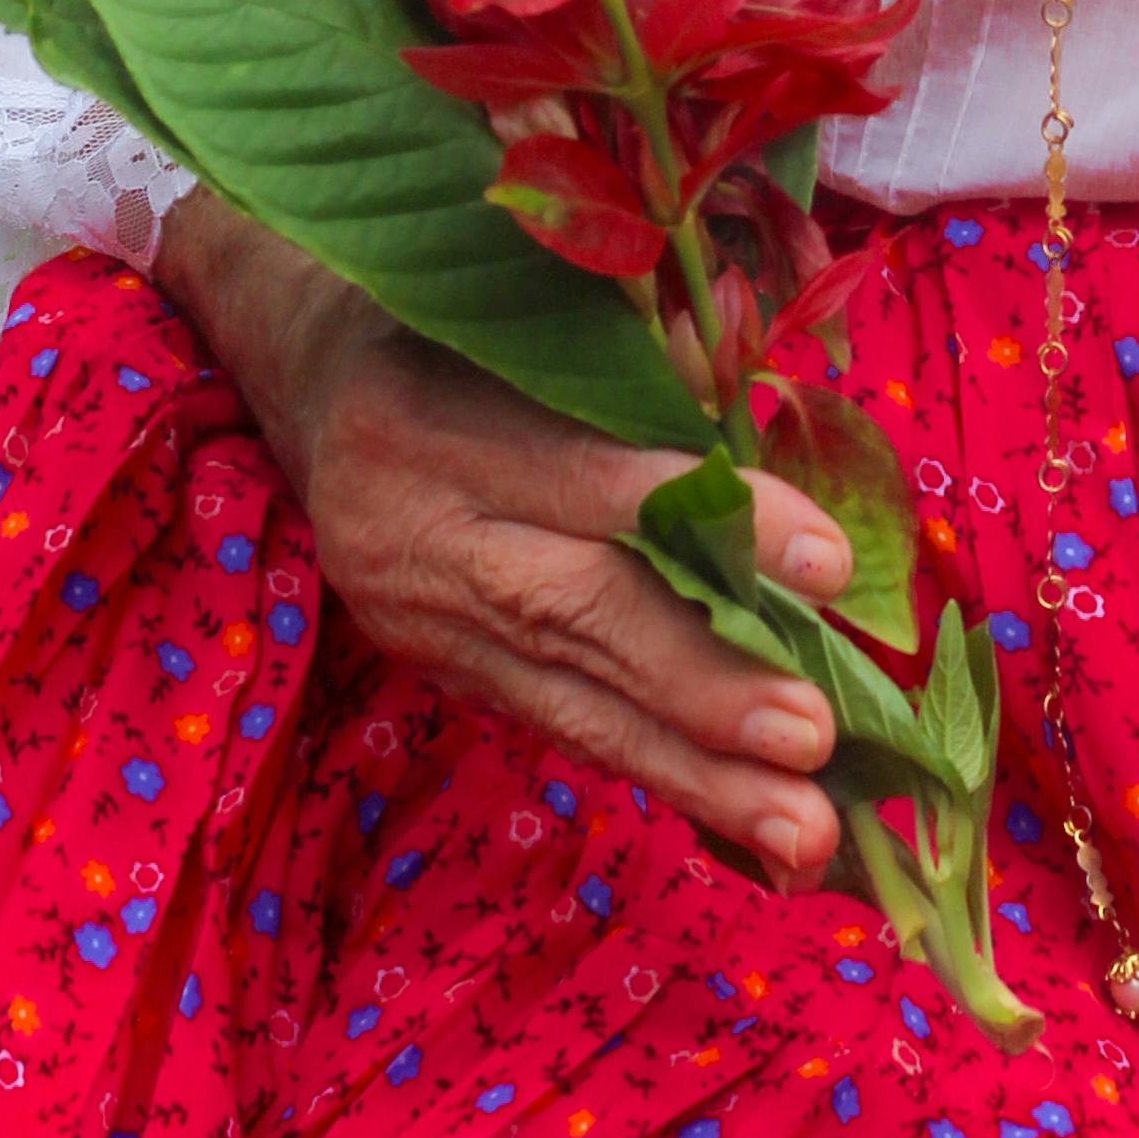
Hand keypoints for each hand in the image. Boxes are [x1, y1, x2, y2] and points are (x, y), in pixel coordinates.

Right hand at [156, 191, 854, 883]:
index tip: (829, 566)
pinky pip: (553, 723)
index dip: (715, 526)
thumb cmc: (458, 316)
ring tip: (799, 833)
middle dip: (703, 691)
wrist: (309, 375)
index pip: (596, 479)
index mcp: (434, 417)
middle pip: (574, 617)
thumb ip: (642, 366)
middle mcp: (416, 530)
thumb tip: (783, 435)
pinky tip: (734, 815)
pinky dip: (649, 768)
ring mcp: (420, 617)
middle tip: (813, 742)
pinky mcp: (437, 668)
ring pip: (567, 703)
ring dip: (692, 774)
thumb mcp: (528, 305)